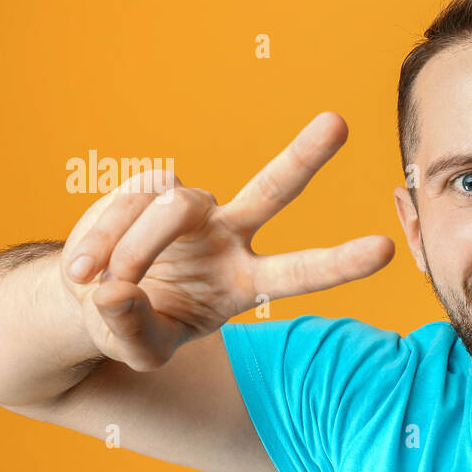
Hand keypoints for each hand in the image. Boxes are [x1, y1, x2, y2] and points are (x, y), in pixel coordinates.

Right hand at [60, 112, 393, 369]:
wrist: (87, 297)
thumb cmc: (131, 326)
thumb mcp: (138, 348)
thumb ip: (133, 330)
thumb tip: (116, 292)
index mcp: (247, 283)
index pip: (302, 273)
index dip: (342, 263)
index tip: (386, 250)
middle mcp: (231, 237)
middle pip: (274, 189)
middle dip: (304, 156)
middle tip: (338, 122)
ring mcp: (193, 209)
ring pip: (172, 209)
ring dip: (134, 251)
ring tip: (104, 286)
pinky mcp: (151, 187)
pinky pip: (130, 201)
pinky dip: (102, 239)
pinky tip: (85, 269)